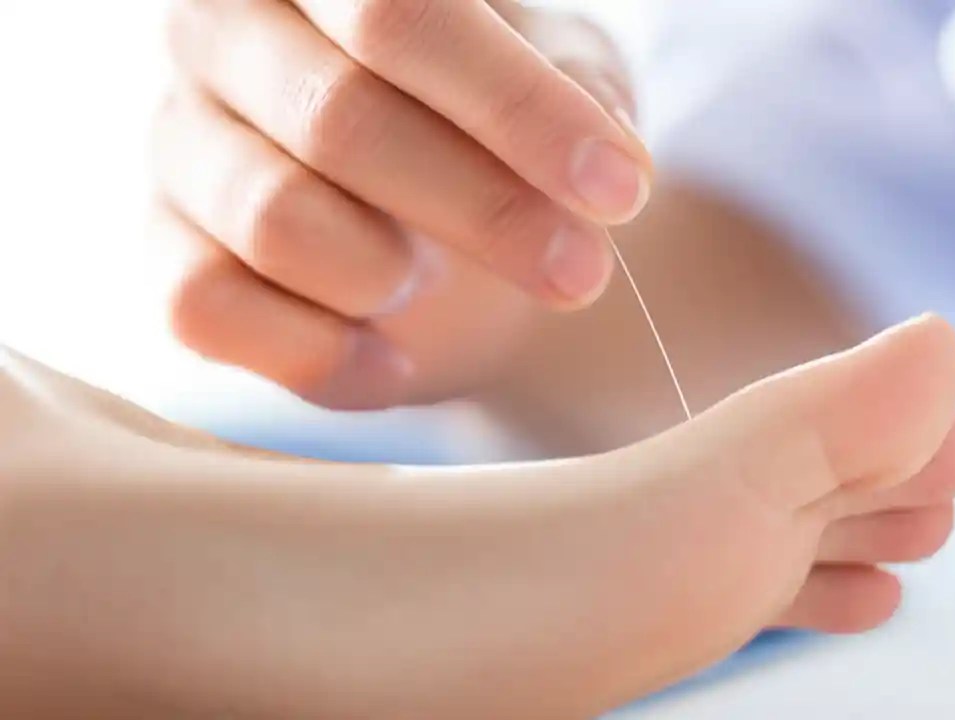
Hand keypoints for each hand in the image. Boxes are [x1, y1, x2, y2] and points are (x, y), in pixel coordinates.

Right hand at [153, 0, 648, 407]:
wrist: (445, 216)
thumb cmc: (506, 126)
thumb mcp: (568, 88)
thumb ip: (581, 103)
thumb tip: (601, 164)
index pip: (402, 16)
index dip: (518, 110)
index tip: (620, 190)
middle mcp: (225, 29)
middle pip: (339, 120)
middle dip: (483, 212)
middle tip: (583, 273)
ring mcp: (181, 138)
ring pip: (274, 217)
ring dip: (390, 276)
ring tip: (439, 282)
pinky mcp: (162, 245)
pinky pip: (203, 309)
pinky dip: (317, 352)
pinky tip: (395, 356)